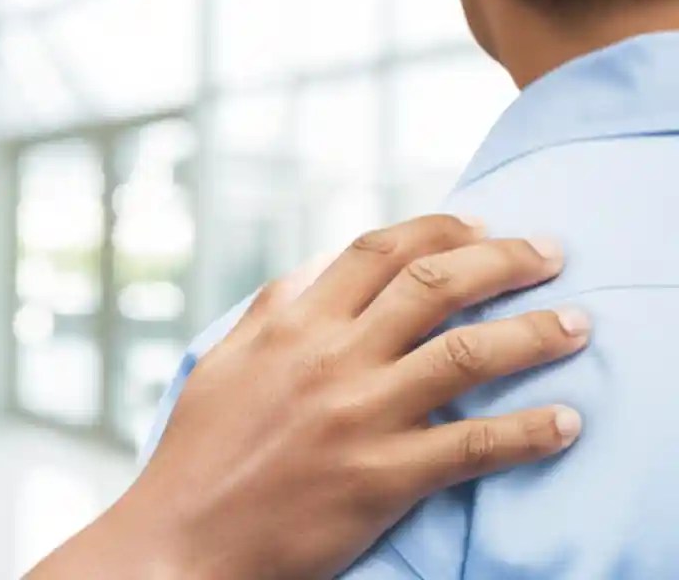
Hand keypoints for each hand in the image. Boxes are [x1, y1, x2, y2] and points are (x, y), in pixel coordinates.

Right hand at [27, 215, 587, 579]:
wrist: (183, 535)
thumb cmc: (200, 449)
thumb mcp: (223, 360)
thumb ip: (273, 308)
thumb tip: (320, 268)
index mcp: (291, 324)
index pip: (377, 252)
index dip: (438, 229)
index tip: (480, 225)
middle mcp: (330, 358)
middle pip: (434, 284)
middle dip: (504, 259)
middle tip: (549, 252)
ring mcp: (358, 416)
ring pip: (467, 354)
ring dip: (534, 334)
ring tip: (576, 325)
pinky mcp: (381, 478)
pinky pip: (472, 447)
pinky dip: (527, 431)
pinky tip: (563, 423)